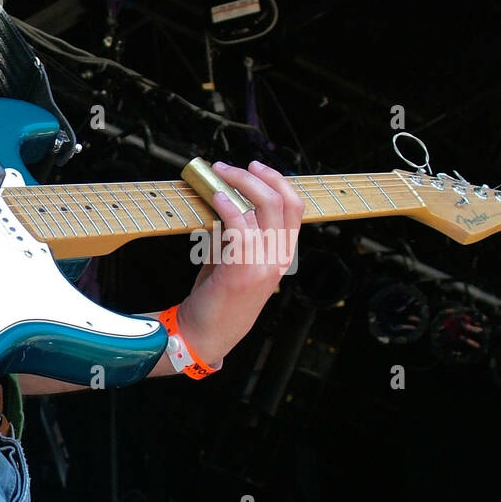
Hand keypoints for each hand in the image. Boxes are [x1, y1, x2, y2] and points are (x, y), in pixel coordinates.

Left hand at [173, 160, 303, 366]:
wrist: (205, 334)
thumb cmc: (217, 297)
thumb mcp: (234, 259)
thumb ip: (236, 232)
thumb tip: (226, 199)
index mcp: (281, 255)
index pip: (295, 208)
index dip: (278, 181)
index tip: (255, 167)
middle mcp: (278, 258)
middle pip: (283, 201)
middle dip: (256, 176)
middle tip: (228, 167)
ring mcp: (263, 264)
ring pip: (264, 207)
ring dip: (238, 183)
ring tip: (217, 174)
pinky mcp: (242, 270)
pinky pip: (240, 225)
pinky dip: (228, 205)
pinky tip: (216, 197)